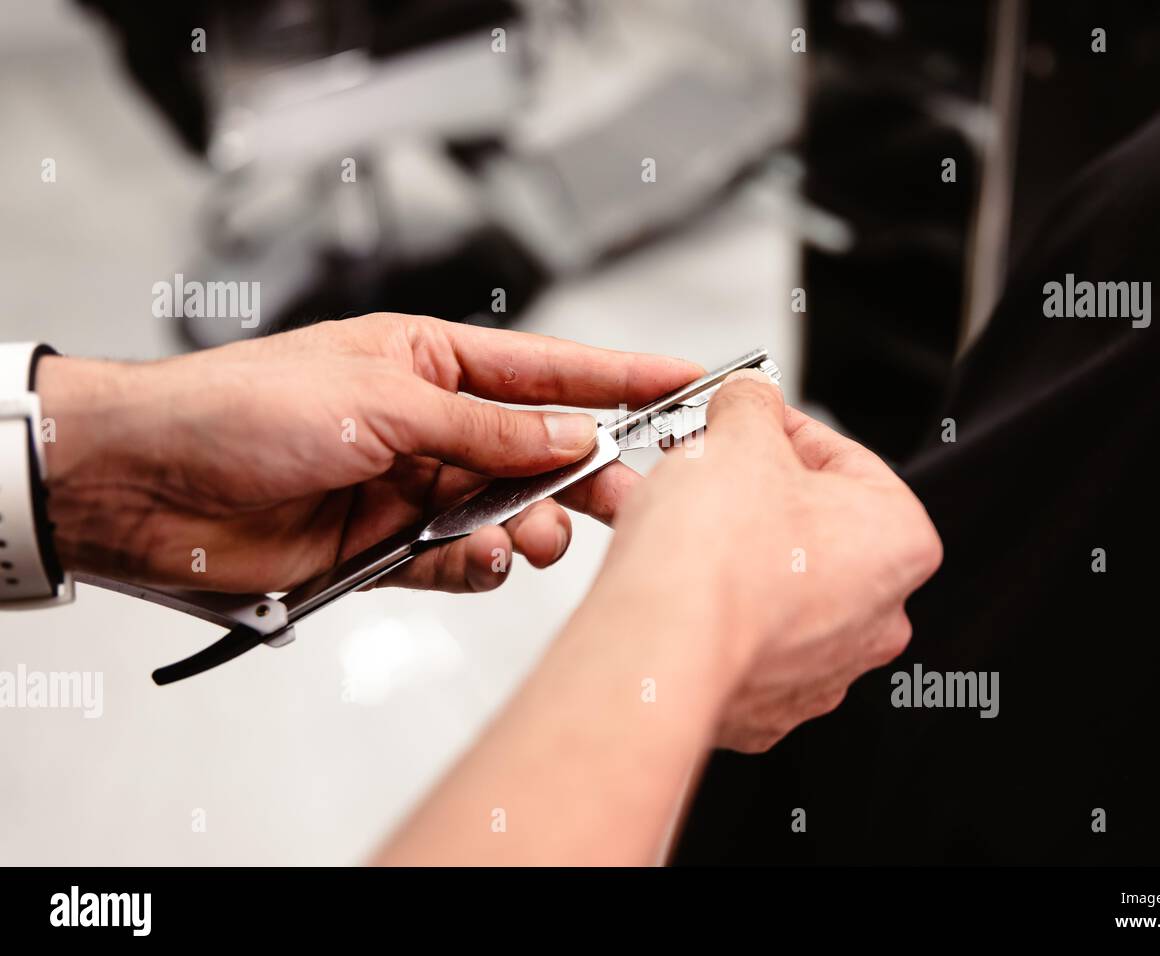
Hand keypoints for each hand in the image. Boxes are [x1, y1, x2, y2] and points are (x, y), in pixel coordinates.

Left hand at [35, 313, 701, 593]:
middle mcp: (431, 425)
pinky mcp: (391, 550)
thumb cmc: (244, 409)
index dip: (622, 377)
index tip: (686, 381)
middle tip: (633, 497)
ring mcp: (414, 490)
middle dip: (588, 474)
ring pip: (510, 513)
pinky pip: (465, 562)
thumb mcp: (382, 399)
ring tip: (526, 535)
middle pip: (541, 450)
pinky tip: (473, 560)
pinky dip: (479, 566)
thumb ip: (487, 428)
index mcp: (430, 362)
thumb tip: (572, 436)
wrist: (152, 487)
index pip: (548, 369)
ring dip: (529, 528)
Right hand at [587, 370, 942, 751]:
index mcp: (900, 542)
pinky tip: (666, 572)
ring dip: (721, 544)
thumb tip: (749, 398)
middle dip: (749, 489)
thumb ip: (751, 403)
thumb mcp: (738, 432)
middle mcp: (876, 617)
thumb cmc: (717, 557)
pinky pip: (734, 635)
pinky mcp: (762, 705)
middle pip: (808, 525)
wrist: (660, 648)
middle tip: (702, 463)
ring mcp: (820, 671)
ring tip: (665, 511)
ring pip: (769, 582)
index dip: (778, 425)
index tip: (742, 416)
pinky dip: (703, 604)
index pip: (842, 457)